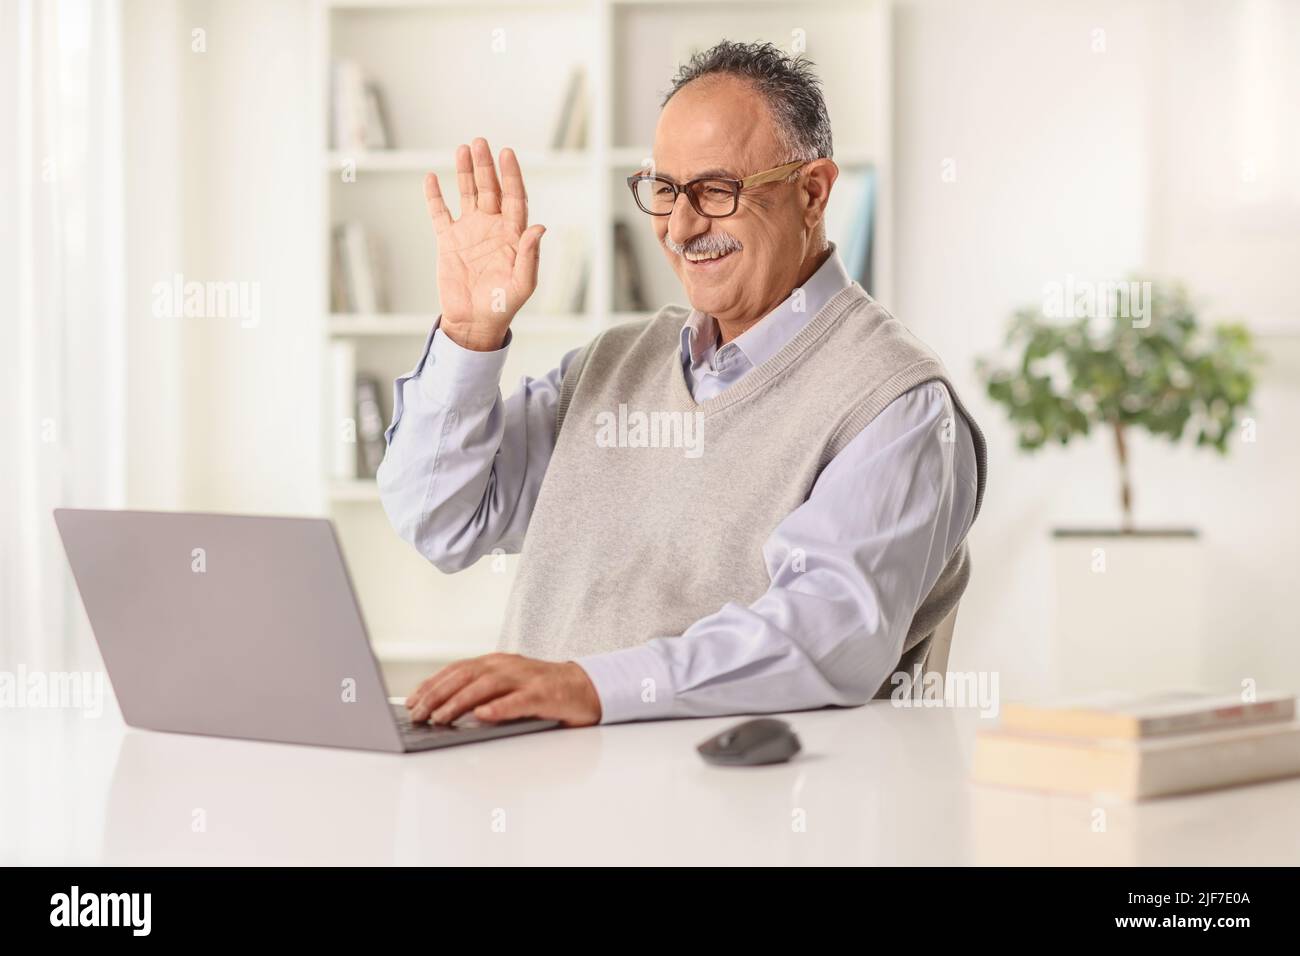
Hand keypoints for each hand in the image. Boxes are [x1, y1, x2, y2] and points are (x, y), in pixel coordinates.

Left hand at [405, 653, 601, 726]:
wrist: (588, 688)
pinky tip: (482, 716)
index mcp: (497, 663)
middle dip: (437, 695)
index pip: (457, 669)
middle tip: (418, 714)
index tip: (411, 700)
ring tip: (441, 717)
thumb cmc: (544, 692)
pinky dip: (499, 708)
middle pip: (465, 676)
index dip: (432, 684)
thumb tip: (443, 710)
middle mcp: (508, 665)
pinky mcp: (545, 694)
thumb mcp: (508, 688)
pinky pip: (519, 700)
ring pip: (486, 686)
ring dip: (460, 702)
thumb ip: (481, 693)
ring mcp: (527, 678)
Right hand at [424, 138, 545, 351]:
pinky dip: (434, 197)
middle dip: (486, 166)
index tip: (507, 153)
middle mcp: (492, 227)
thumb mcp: (522, 284)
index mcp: (513, 234)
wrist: (474, 322)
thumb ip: (530, 256)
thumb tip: (539, 227)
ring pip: (467, 194)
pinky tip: (431, 178)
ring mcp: (469, 232)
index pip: (514, 197)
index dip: (511, 175)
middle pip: (490, 189)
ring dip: (465, 172)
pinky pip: (440, 213)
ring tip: (463, 149)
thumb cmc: (503, 306)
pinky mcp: (448, 241)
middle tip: (481, 142)